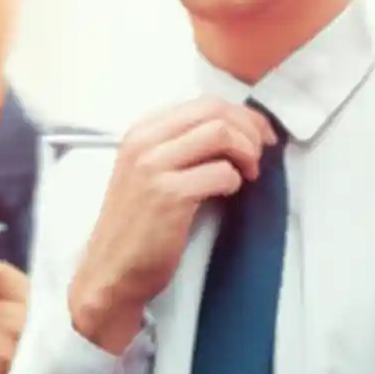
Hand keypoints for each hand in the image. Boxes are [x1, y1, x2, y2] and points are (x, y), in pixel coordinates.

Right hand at [69, 98, 277, 353]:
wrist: (111, 270)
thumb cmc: (135, 225)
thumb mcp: (145, 172)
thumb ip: (176, 146)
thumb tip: (230, 131)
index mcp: (139, 132)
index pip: (201, 103)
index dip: (240, 115)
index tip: (258, 135)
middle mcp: (142, 142)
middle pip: (214, 112)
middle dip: (250, 129)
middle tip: (262, 153)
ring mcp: (153, 167)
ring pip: (220, 133)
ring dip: (247, 152)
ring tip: (249, 174)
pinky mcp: (168, 195)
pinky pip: (221, 173)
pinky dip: (234, 181)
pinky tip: (228, 194)